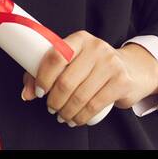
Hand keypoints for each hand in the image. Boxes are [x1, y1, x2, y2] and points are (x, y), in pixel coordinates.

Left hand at [20, 31, 157, 125]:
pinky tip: (76, 119)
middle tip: (51, 108)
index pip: (56, 56)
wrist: (130, 69)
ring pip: (80, 96)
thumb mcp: (71, 62)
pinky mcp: (121, 81)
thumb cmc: (92, 66)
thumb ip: (44, 73)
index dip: (43, 77)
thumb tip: (27, 94)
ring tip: (62, 116)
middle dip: (54, 101)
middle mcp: (96, 47)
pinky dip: (81, 117)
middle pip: (66, 81)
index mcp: (79, 39)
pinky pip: (95, 105)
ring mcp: (111, 63)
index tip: (40, 92)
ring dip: (66, 112)